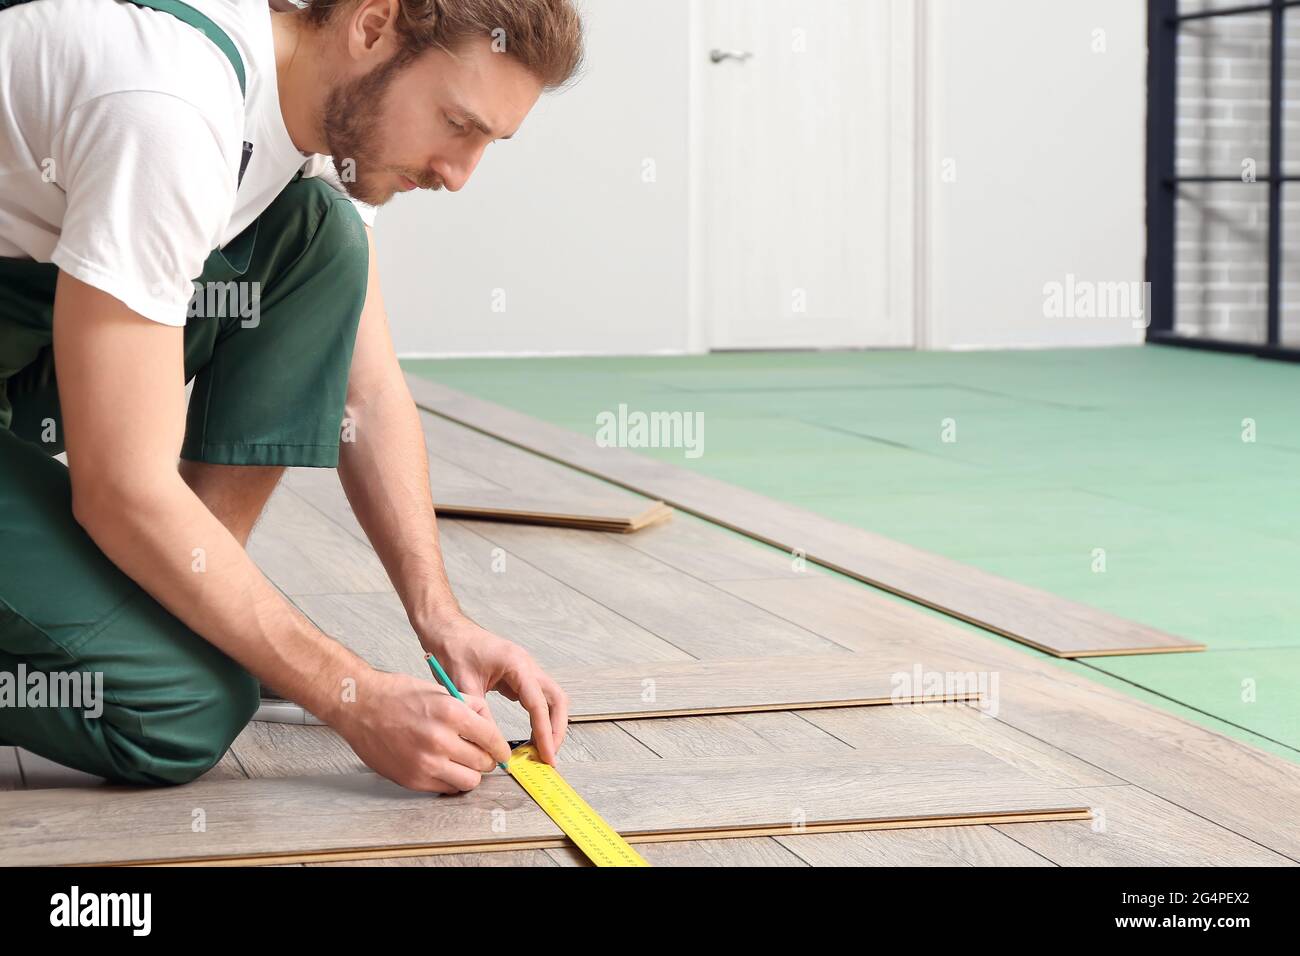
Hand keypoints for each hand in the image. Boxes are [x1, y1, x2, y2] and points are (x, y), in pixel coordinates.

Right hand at [334, 668, 510, 792]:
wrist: (359, 706)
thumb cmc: (397, 695)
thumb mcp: (440, 690)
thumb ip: (469, 706)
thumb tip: (491, 726)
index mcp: (451, 713)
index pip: (493, 739)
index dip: (501, 747)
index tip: (502, 750)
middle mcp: (440, 740)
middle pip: (484, 763)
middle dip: (488, 759)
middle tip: (482, 754)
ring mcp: (426, 763)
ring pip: (470, 781)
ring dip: (472, 773)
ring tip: (464, 762)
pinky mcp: (413, 779)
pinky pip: (447, 788)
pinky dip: (452, 780)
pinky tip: (445, 767)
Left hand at [421, 614, 569, 763]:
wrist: (445, 630)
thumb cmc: (453, 648)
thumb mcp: (463, 687)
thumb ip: (480, 716)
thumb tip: (491, 745)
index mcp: (517, 664)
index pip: (539, 704)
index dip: (545, 732)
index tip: (547, 754)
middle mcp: (526, 665)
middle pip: (556, 700)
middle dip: (556, 729)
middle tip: (549, 756)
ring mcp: (525, 670)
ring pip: (551, 699)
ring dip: (551, 724)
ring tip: (543, 750)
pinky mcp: (518, 676)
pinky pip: (537, 699)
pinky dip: (539, 718)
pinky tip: (532, 735)